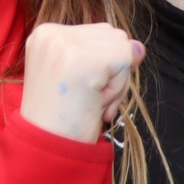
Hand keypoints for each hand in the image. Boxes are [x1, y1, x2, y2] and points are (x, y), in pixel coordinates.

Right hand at [19, 23, 143, 142]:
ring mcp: (64, 44)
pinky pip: (126, 60)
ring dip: (116, 80)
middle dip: (111, 70)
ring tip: (91, 101)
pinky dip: (119, 88)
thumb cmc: (63, 118)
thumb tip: (139, 48)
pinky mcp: (82, 59)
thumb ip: (108, 55)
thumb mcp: (83, 77)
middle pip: (112, 35)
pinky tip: (96, 103)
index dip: (101, 65)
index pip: (98, 33)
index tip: (81, 91)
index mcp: (45, 35)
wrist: (47, 149)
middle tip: (88, 99)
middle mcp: (51, 34)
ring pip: (122, 46)